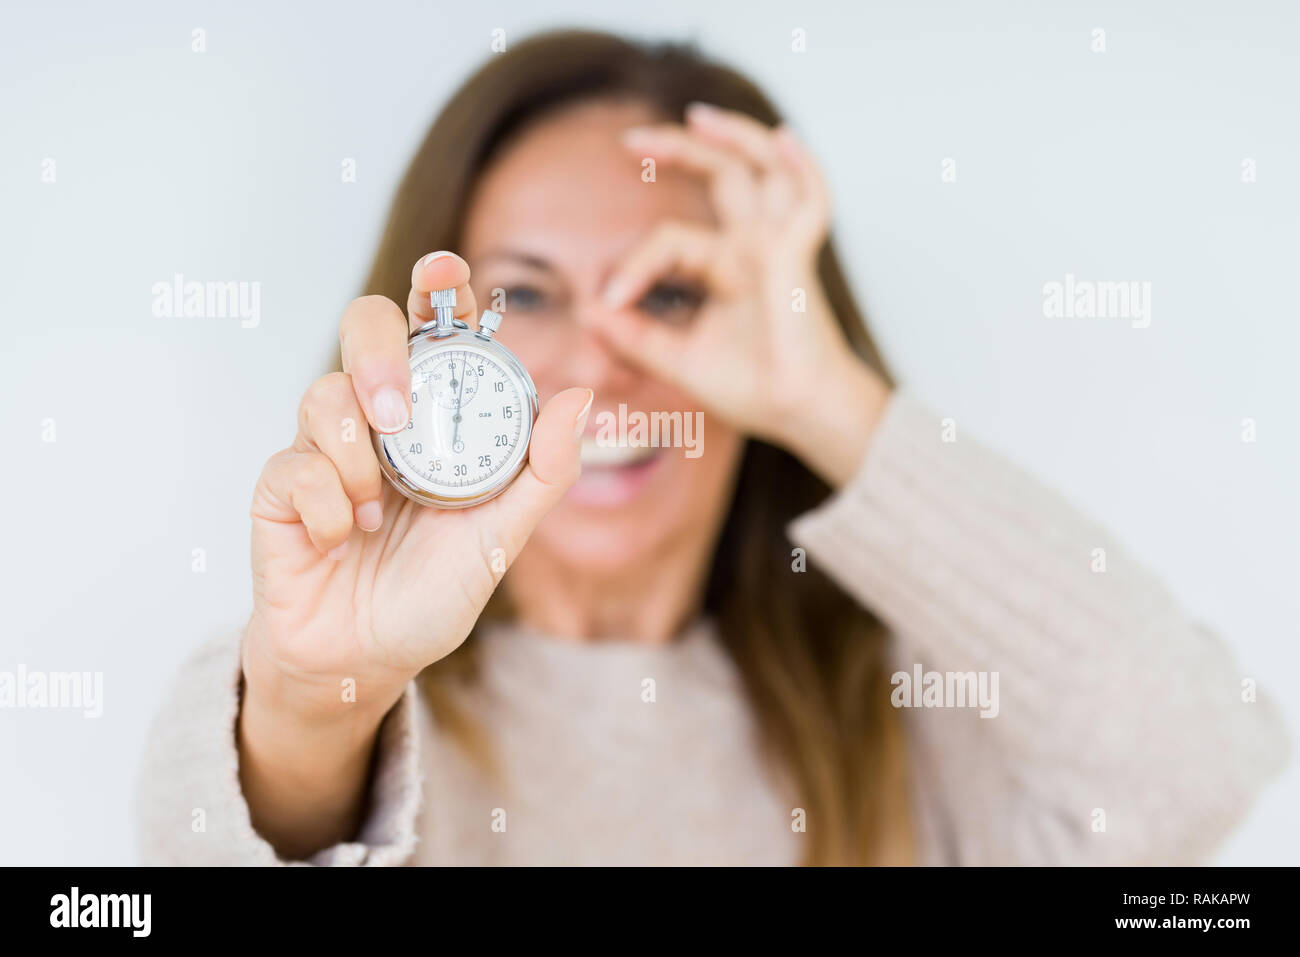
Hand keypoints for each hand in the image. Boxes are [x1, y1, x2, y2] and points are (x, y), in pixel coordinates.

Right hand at [245, 251, 591, 719]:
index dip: (435, 287)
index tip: (445, 268)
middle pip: (363, 328)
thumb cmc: (433, 592)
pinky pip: (292, 466)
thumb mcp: (501, 538)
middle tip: (395, 410)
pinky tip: (345, 539)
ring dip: (355, 455)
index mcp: (435, 417)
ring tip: (380, 512)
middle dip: (378, 354)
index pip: (434, 330)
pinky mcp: (278, 489)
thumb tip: (579, 398)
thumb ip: (541, 473)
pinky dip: (327, 506)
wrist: (366, 658)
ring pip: (322, 394)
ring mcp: (323, 448)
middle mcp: (378, 418)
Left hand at [598, 103, 889, 486]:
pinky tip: (785, 138)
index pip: (671, 240)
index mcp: (725, 268)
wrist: (796, 415)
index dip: (635, 263)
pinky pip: (809, 203)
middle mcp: (752, 249)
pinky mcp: (797, 258)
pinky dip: (803, 167)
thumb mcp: (675, 359)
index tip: (611, 299)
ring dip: (736, 137)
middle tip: (631, 140)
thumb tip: (587, 310)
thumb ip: (632, 335)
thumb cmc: (752, 389)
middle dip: (680, 151)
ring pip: (763, 172)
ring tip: (698, 117)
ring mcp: (777, 248)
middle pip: (722, 177)